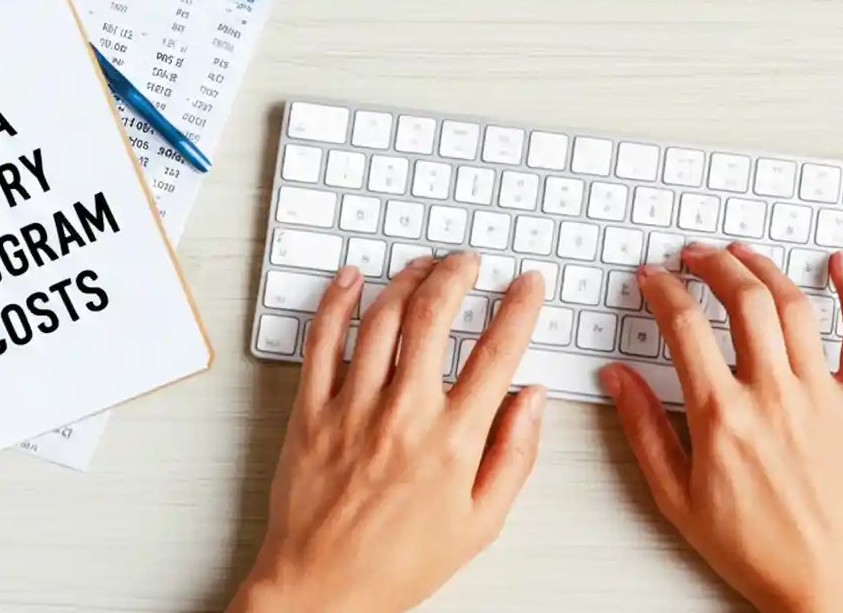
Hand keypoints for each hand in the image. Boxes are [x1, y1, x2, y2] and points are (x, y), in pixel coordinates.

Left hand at [229, 253, 546, 612]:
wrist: (321, 591)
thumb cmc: (398, 563)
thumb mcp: (481, 523)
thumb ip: (514, 455)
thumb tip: (531, 399)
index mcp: (453, 441)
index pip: (497, 352)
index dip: (519, 307)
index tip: (527, 285)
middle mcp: (404, 414)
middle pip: (434, 316)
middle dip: (457, 275)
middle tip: (468, 262)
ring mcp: (353, 408)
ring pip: (382, 318)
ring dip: (407, 280)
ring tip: (424, 267)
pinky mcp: (311, 411)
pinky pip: (322, 341)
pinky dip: (337, 301)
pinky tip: (353, 280)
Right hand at [601, 243, 842, 612]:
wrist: (828, 583)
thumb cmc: (755, 549)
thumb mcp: (676, 497)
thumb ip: (643, 429)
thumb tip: (616, 378)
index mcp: (722, 418)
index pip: (685, 327)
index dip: (663, 291)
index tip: (653, 279)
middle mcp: (773, 396)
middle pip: (742, 301)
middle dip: (712, 265)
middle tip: (695, 256)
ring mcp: (821, 396)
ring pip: (794, 307)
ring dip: (764, 269)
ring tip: (742, 256)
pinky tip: (842, 267)